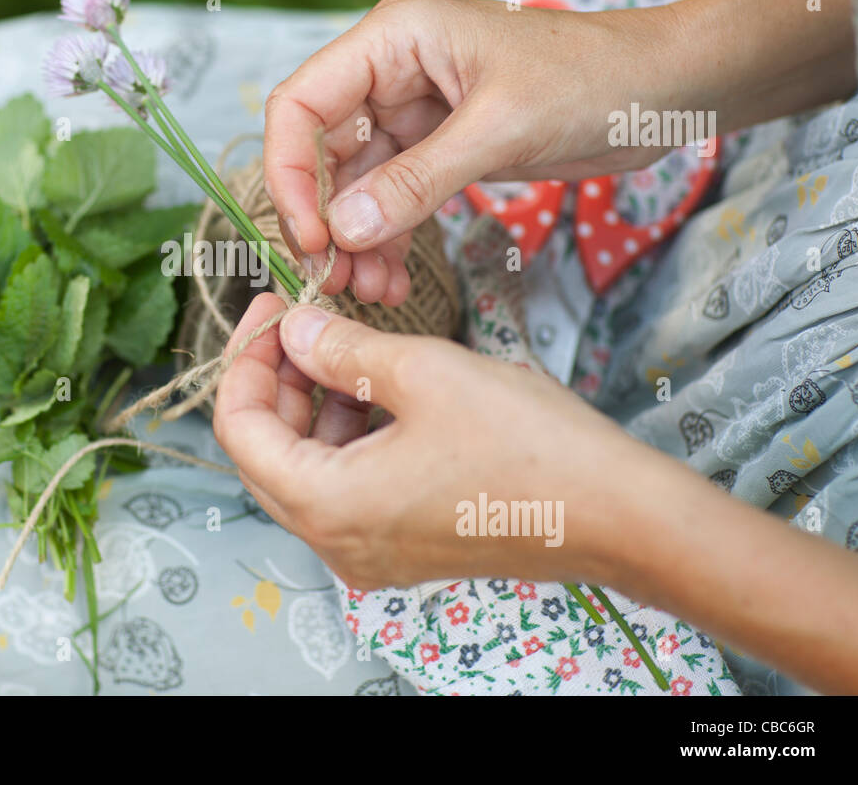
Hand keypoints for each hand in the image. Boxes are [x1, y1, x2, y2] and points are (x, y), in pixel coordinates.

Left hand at [212, 292, 707, 589]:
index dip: (244, 359)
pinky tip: (371, 384)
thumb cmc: (526, 444)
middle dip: (273, 379)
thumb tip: (293, 326)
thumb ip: (342, 348)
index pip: (240, 430)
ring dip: (310, 403)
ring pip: (306, 468)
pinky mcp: (402, 544)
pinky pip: (346, 485)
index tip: (269, 306)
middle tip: (296, 318)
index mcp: (328, 505)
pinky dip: (346, 432)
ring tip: (336, 343)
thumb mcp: (422, 373)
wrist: (618, 513)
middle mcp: (337, 542)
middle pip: (266, 452)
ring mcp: (370, 550)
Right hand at [263, 0, 682, 304]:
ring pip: (354, 185)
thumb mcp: (501, 129)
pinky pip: (392, 199)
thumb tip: (342, 232)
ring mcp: (413, 113)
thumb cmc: (592, 79)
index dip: (290, 173)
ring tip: (371, 293)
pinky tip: (394, 281)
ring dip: (356, 240)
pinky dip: (388, 240)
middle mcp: (391, 72)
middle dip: (323, 219)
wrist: (665, 89)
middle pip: (320, 152)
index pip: (301, 105)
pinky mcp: (440, 149)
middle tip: (335, 281)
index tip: (311, 237)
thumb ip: (418, 181)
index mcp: (392, 39)